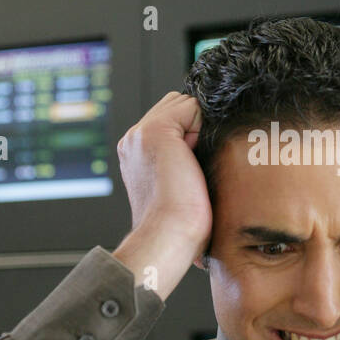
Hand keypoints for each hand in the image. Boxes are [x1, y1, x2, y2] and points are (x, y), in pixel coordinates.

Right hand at [115, 92, 212, 269]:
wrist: (169, 235)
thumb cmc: (180, 225)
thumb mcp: (179, 186)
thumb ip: (183, 161)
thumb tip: (206, 152)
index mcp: (135, 153)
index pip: (170, 118)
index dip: (190, 135)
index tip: (189, 170)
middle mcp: (133, 140)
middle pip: (176, 105)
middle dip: (194, 126)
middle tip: (191, 166)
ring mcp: (141, 133)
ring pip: (184, 103)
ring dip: (198, 128)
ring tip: (190, 163)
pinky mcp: (157, 130)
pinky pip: (192, 107)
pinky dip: (202, 128)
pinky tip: (193, 158)